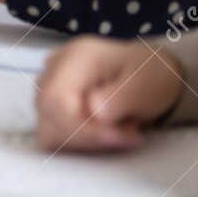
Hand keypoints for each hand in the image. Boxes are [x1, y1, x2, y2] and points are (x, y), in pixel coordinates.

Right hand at [36, 35, 184, 150]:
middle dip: (87, 135)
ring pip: (47, 128)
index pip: (55, 99)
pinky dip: (76, 140)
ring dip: (83, 139)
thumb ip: (121, 97)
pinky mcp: (49, 102)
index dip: (81, 127)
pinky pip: (51, 132)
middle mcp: (54, 68)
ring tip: (117, 128)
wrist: (149, 74)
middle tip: (127, 134)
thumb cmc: (151, 75)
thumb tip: (96, 112)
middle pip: (48, 115)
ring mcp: (47, 85)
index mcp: (76, 56)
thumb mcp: (147, 82)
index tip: (120, 138)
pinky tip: (100, 132)